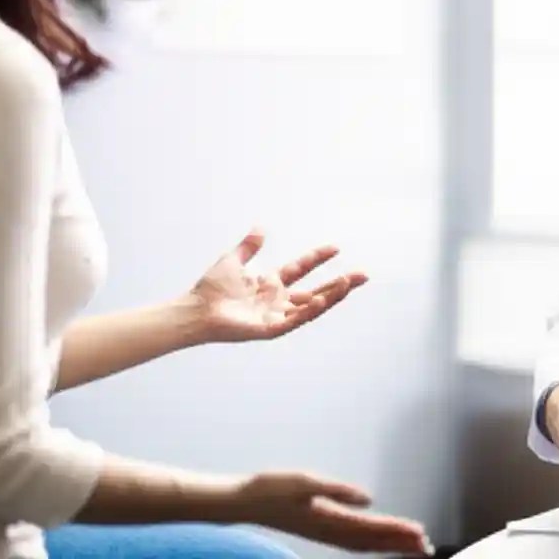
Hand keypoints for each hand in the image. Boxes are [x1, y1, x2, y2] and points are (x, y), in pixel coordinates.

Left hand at [190, 228, 366, 343]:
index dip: (317, 258)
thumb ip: (248, 247)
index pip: (301, 268)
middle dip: (339, 284)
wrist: (195, 310)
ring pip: (311, 307)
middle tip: (363, 275)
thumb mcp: (232, 261)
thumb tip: (260, 229)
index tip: (335, 248)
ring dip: (331, 296)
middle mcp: (278, 300)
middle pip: (316, 290)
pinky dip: (309, 311)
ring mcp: (276, 315)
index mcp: (271, 284)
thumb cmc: (209, 289)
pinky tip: (320, 299)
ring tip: (349, 284)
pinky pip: (295, 320)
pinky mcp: (271, 329)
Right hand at [237, 471, 432, 554]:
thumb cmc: (272, 488)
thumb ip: (338, 490)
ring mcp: (324, 533)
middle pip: (373, 542)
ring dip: (389, 546)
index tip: (420, 533)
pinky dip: (371, 544)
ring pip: (364, 545)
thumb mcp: (305, 481)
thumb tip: (369, 499)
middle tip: (427, 546)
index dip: (397, 531)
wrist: (244, 502)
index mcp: (329, 519)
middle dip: (401, 544)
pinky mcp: (319, 529)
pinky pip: (352, 542)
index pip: (372, 528)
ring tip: (412, 547)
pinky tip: (379, 542)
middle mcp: (330, 531)